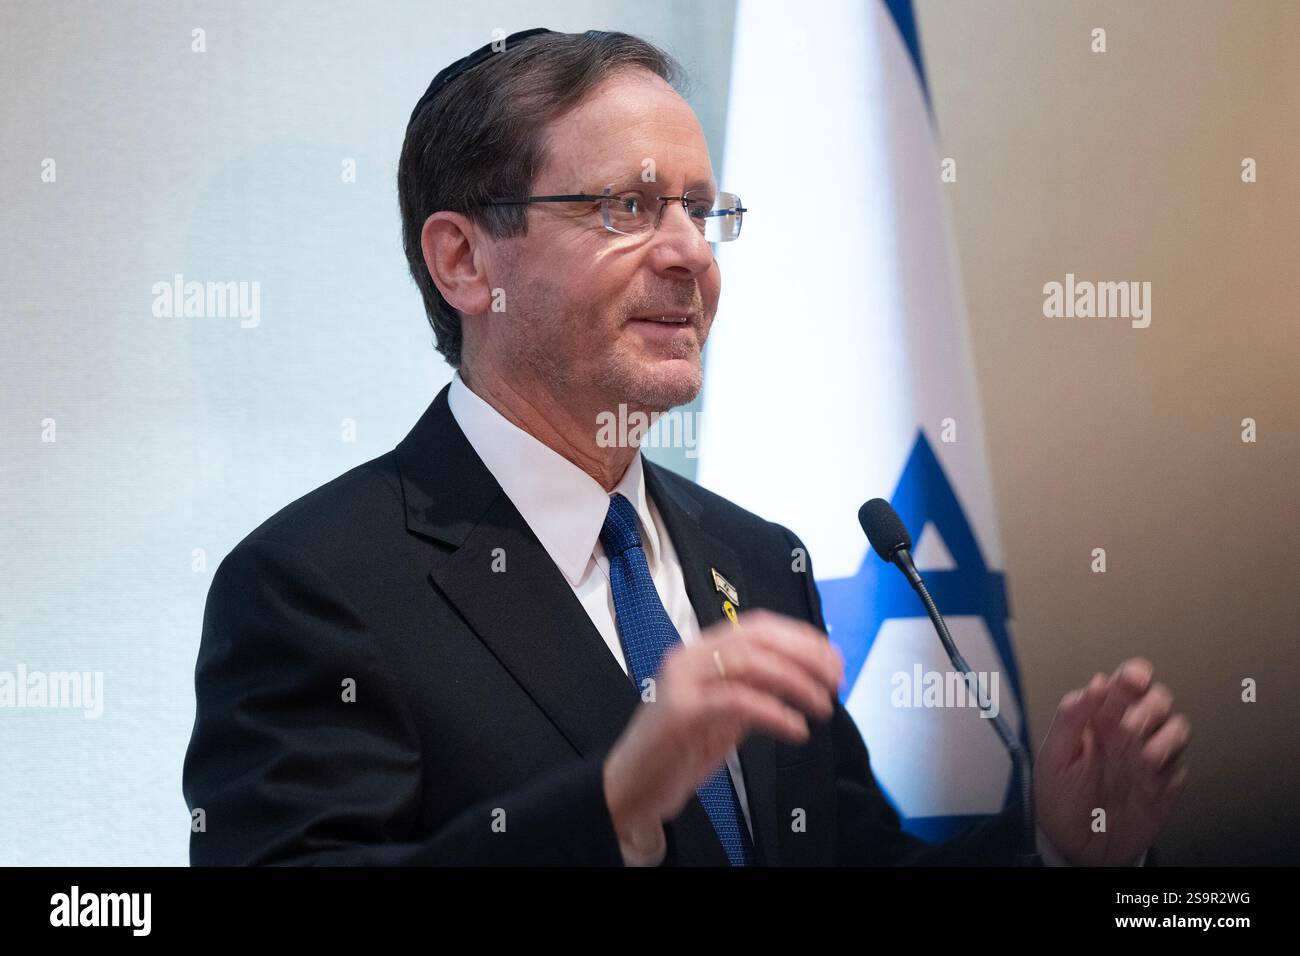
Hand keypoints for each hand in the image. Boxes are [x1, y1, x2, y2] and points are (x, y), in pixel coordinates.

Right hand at [602, 609, 842, 860]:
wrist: (631, 787)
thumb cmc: (679, 751)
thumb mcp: (727, 715)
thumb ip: (757, 691)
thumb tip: (805, 677)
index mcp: (702, 652)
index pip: (758, 626)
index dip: (801, 638)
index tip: (834, 658)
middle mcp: (689, 657)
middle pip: (757, 637)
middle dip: (805, 654)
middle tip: (836, 679)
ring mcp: (681, 680)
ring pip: (749, 662)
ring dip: (795, 681)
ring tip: (823, 707)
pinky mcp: (680, 711)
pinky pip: (737, 700)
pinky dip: (774, 712)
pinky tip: (796, 729)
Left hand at [1034, 658, 1189, 865]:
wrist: (1071, 846)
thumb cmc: (1058, 798)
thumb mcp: (1054, 754)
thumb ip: (1071, 717)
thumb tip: (1095, 684)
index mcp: (1100, 721)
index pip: (1125, 686)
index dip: (1135, 676)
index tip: (1135, 678)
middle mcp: (1127, 737)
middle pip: (1159, 701)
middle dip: (1152, 707)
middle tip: (1132, 725)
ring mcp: (1148, 762)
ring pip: (1178, 730)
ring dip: (1167, 737)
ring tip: (1144, 756)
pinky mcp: (1163, 789)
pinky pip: (1182, 771)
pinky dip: (1173, 771)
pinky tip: (1153, 780)